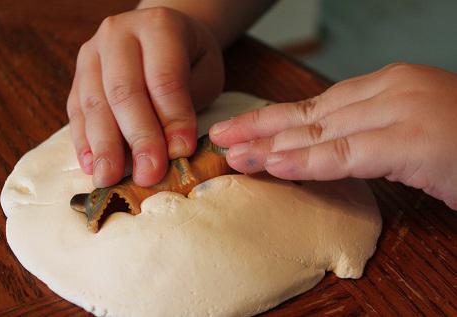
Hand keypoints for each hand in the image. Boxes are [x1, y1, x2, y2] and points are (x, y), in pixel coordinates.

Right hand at [67, 7, 223, 187]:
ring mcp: (92, 54)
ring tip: (111, 178)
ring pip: (94, 103)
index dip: (172, 118)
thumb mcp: (204, 72)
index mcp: (158, 26)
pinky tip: (90, 165)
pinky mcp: (78, 75)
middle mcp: (118, 34)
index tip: (181, 153)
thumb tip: (172, 150)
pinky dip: (83, 140)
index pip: (164, 78)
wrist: (160, 35)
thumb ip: (187, 104)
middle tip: (148, 174)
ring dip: (104, 146)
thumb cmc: (189, 58)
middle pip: (124, 92)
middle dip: (138, 138)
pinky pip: (76, 110)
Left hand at [210, 63, 456, 209]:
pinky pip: (347, 154)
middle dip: (261, 127)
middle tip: (222, 137)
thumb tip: (325, 145)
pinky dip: (308, 162)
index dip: (276, 120)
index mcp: (386, 85)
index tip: (244, 131)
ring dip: (272, 146)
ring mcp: (400, 111)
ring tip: (233, 155)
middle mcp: (389, 90)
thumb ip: (366, 132)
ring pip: (320, 131)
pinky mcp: (412, 141)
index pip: (318, 104)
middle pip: (310, 112)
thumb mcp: (406, 129)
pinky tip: (274, 167)